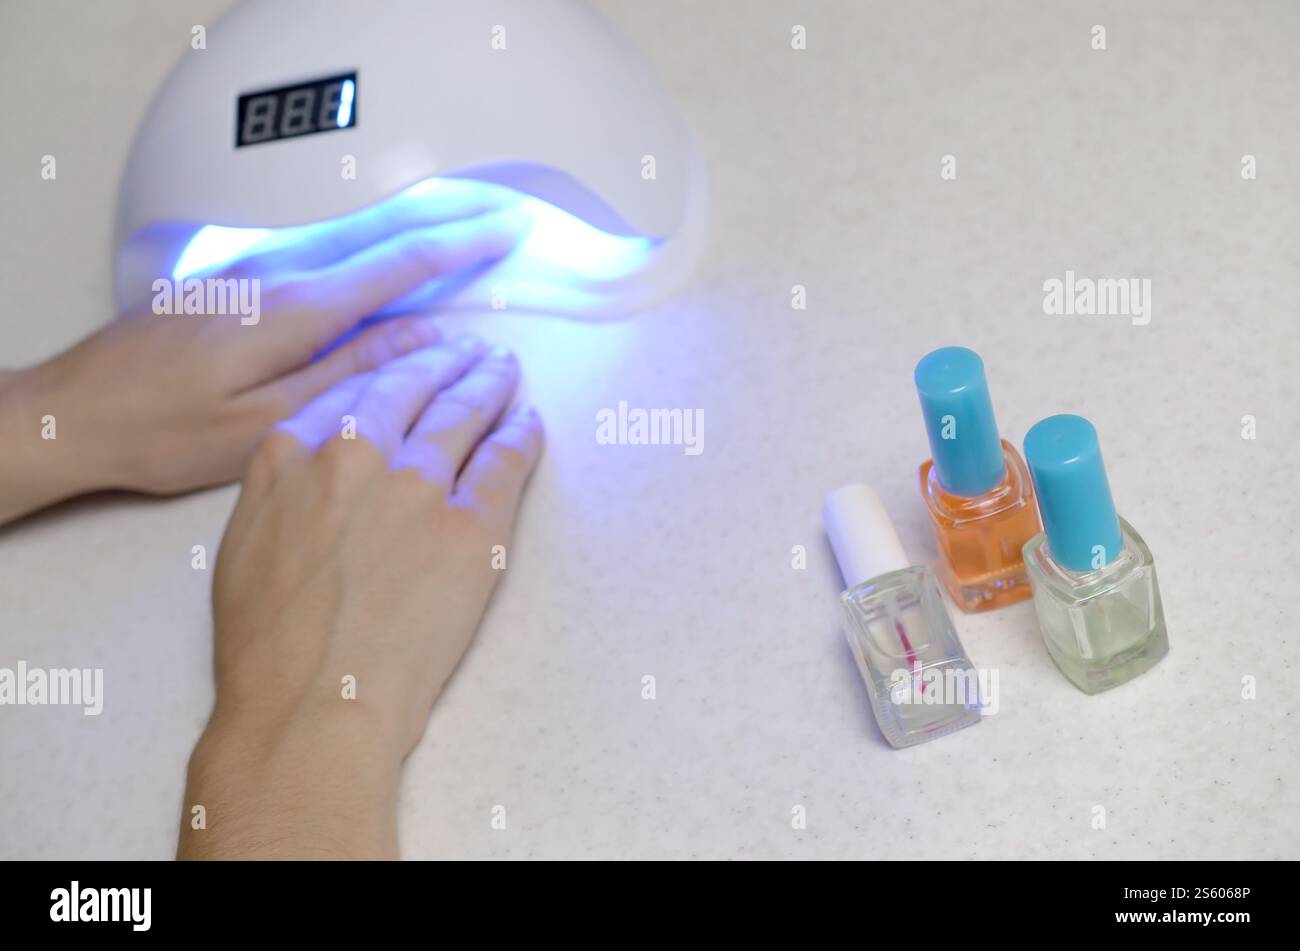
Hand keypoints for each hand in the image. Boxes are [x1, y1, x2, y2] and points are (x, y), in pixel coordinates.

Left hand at [0, 181, 527, 524]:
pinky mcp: (231, 280)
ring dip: (408, 225)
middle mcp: (276, 273)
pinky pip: (316, 246)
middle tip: (498, 218)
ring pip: (346, 233)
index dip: (461, 245)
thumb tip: (426, 339)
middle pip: (379, 231)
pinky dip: (364, 240)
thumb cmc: (164, 431)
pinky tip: (375, 249)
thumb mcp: (269, 422)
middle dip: (447, 222)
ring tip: (457, 227)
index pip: (400, 263)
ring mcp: (249, 269)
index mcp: (296, 308)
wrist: (72, 410)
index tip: (506, 229)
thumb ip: (351, 373)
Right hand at [177, 339, 543, 858]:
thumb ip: (283, 487)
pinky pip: (504, 462)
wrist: (311, 704)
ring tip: (504, 371)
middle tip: (470, 351)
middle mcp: (355, 453)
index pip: (353, 390)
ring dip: (488, 386)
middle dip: (445, 363)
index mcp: (291, 452)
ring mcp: (417, 486)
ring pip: (462, 414)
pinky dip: (521, 435)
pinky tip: (528, 421)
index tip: (411, 361)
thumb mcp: (245, 543)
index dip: (390, 370)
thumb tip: (315, 466)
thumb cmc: (267, 646)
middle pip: (412, 388)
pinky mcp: (471, 525)